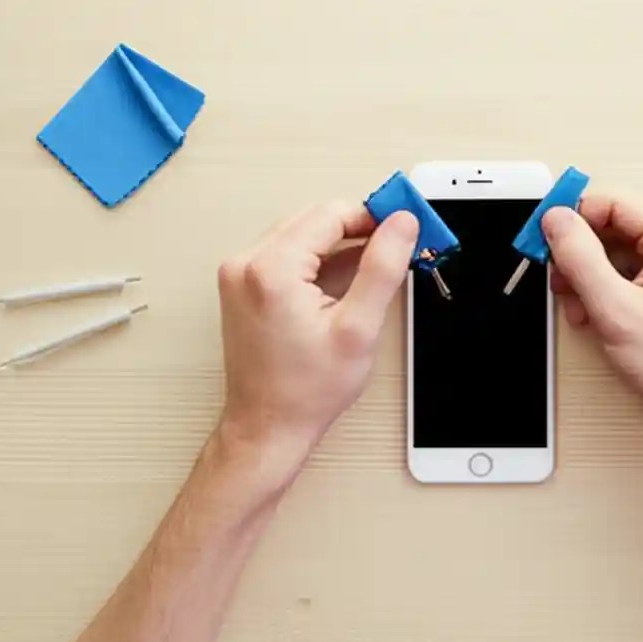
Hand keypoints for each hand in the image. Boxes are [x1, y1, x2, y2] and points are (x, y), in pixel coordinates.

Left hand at [216, 202, 417, 466]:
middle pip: (314, 219)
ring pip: (301, 233)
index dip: (374, 216)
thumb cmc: (305, 391)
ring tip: (374, 267)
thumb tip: (401, 225)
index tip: (404, 223)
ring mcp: (239, 273)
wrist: (267, 426)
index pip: (331, 214)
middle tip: (396, 245)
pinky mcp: (241, 284)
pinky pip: (285, 252)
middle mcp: (246, 264)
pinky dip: (317, 258)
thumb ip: (382, 268)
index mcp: (271, 269)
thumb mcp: (359, 329)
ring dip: (338, 243)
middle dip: (358, 228)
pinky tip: (343, 280)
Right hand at [542, 195, 642, 451]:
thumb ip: (580, 258)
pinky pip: (628, 267)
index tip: (541, 235)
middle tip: (555, 278)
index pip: (613, 202)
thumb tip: (556, 220)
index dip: (572, 217)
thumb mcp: (614, 309)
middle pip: (613, 223)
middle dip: (579, 252)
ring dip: (588, 274)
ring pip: (616, 247)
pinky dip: (604, 286)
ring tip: (578, 307)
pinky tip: (594, 313)